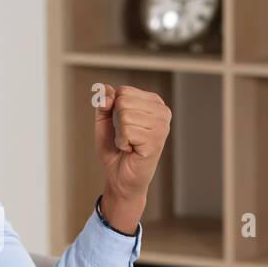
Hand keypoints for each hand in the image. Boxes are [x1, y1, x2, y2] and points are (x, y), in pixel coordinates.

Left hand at [91, 83, 171, 227]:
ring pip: (124, 115)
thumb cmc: (115, 147)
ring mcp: (162, 126)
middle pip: (123, 101)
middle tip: (125, 136)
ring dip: (119, 133)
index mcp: (153, 102)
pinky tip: (131, 150)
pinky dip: (122, 143)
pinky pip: (127, 131)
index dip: (113, 109)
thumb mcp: (105, 119)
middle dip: (116, 121)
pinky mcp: (156, 140)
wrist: (119, 175)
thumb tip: (105, 93)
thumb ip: (104, 101)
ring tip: (129, 143)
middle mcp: (162, 111)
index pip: (123, 91)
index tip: (122, 125)